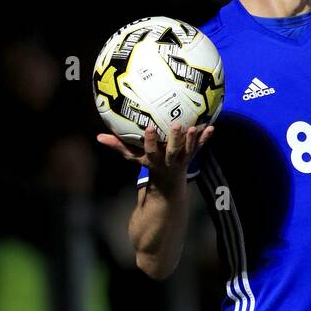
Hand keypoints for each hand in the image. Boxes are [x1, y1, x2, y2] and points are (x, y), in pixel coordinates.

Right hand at [97, 123, 213, 177]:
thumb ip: (118, 146)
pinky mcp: (190, 158)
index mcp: (153, 160)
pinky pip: (199, 148)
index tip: (149, 128)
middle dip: (174, 139)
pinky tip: (212, 127)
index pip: (150, 151)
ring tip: (195, 127)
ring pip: (188, 151)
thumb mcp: (133, 158)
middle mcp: (168, 162)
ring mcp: (181, 161)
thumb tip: (98, 137)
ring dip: (193, 139)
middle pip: (172, 151)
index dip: (150, 141)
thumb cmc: (148, 166)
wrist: (167, 186)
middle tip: (176, 124)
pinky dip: (205, 139)